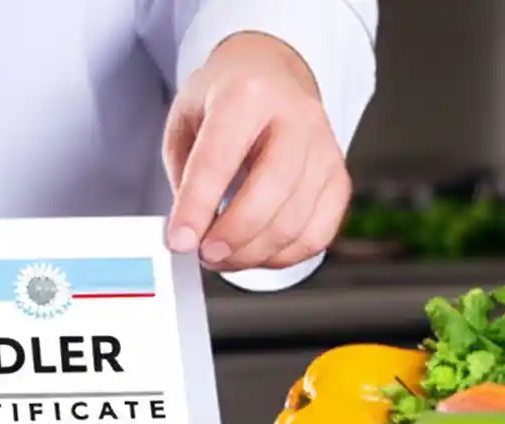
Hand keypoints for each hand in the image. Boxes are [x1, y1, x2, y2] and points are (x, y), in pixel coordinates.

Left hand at [163, 32, 351, 271]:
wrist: (270, 73)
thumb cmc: (220, 101)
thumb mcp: (185, 122)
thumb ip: (183, 175)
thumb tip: (188, 236)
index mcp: (247, 94)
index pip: (220, 160)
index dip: (196, 207)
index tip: (179, 242)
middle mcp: (296, 117)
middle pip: (270, 192)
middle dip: (231, 236)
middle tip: (202, 253)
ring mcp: (324, 147)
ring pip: (295, 220)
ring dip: (252, 252)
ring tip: (221, 255)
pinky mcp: (339, 176)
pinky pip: (318, 233)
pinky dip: (283, 256)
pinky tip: (255, 253)